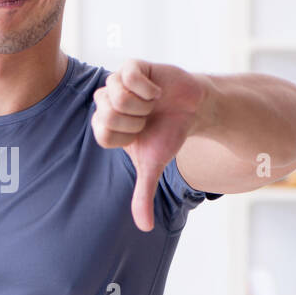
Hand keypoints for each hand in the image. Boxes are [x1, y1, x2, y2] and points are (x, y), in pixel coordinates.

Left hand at [92, 59, 209, 231]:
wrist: (193, 110)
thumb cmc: (169, 135)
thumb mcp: (153, 166)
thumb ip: (143, 194)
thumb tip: (144, 228)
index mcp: (105, 125)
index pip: (101, 133)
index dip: (126, 135)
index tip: (140, 134)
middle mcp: (106, 102)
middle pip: (107, 113)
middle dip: (134, 120)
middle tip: (148, 118)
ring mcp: (117, 82)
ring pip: (116, 95)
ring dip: (142, 104)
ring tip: (152, 104)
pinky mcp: (133, 66)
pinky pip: (128, 76)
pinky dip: (146, 88)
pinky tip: (155, 91)